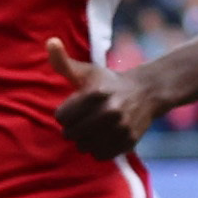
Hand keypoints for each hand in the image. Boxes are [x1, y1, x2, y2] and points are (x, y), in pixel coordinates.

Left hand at [46, 39, 163, 158]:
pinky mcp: (129, 141)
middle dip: (73, 127)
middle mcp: (109, 111)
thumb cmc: (108, 82)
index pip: (61, 117)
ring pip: (84, 147)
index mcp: (95, 93)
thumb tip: (50, 41)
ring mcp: (121, 128)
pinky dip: (98, 149)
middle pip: (71, 134)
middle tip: (84, 119)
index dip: (65, 113)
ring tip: (94, 128)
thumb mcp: (87, 71)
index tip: (76, 107)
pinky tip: (104, 137)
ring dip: (84, 140)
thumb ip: (63, 62)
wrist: (146, 92)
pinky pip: (100, 155)